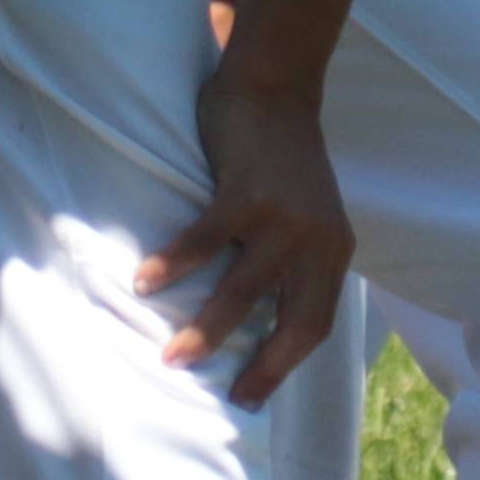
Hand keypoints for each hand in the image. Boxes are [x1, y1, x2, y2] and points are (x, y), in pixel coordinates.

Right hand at [151, 66, 355, 405]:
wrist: (276, 85)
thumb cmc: (280, 156)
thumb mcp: (305, 214)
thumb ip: (292, 259)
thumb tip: (255, 316)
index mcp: (334, 250)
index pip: (317, 323)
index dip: (286, 364)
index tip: (252, 393)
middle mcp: (318, 241)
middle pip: (294, 321)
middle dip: (260, 365)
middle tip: (223, 393)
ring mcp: (284, 218)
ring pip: (244, 291)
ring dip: (207, 329)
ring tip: (174, 356)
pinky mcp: (247, 194)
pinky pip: (206, 242)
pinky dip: (173, 265)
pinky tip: (145, 282)